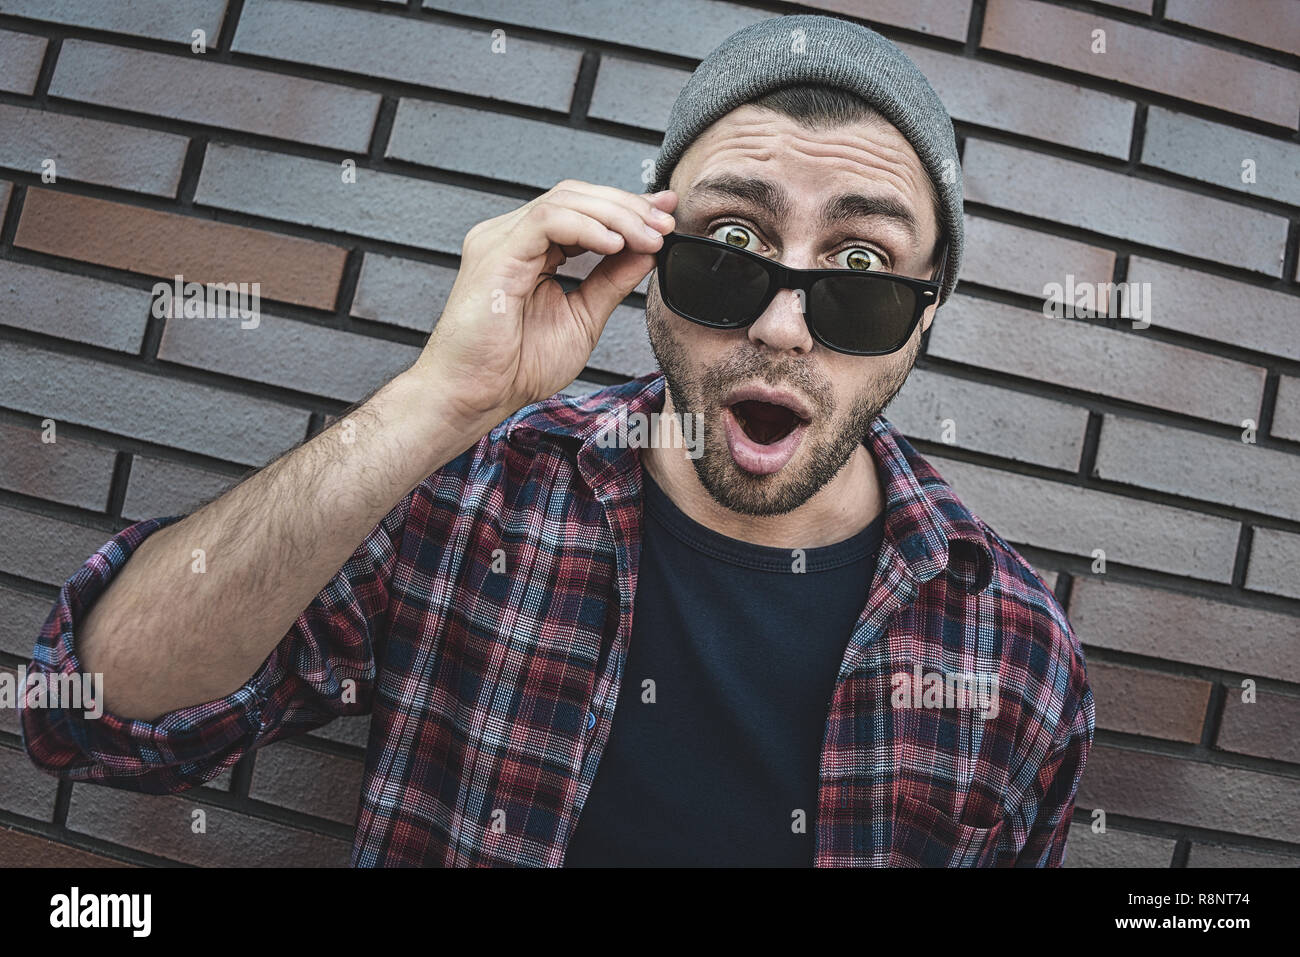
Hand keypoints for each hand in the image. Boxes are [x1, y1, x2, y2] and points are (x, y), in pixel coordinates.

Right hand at [410, 179, 676, 426]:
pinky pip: (547, 221)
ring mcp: (500, 240)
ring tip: (648, 236)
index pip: (582, 210)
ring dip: (615, 215)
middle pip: (576, 196)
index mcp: (530, 250)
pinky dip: (586, 227)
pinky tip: (614, 244)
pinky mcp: (495, 253)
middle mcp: (512, 237)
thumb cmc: (515, 367)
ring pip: (564, 200)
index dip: (627, 207)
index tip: (666, 216)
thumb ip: (611, 281)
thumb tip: (647, 250)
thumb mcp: (583, 318)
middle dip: (627, 206)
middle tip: (664, 225)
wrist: (476, 396)